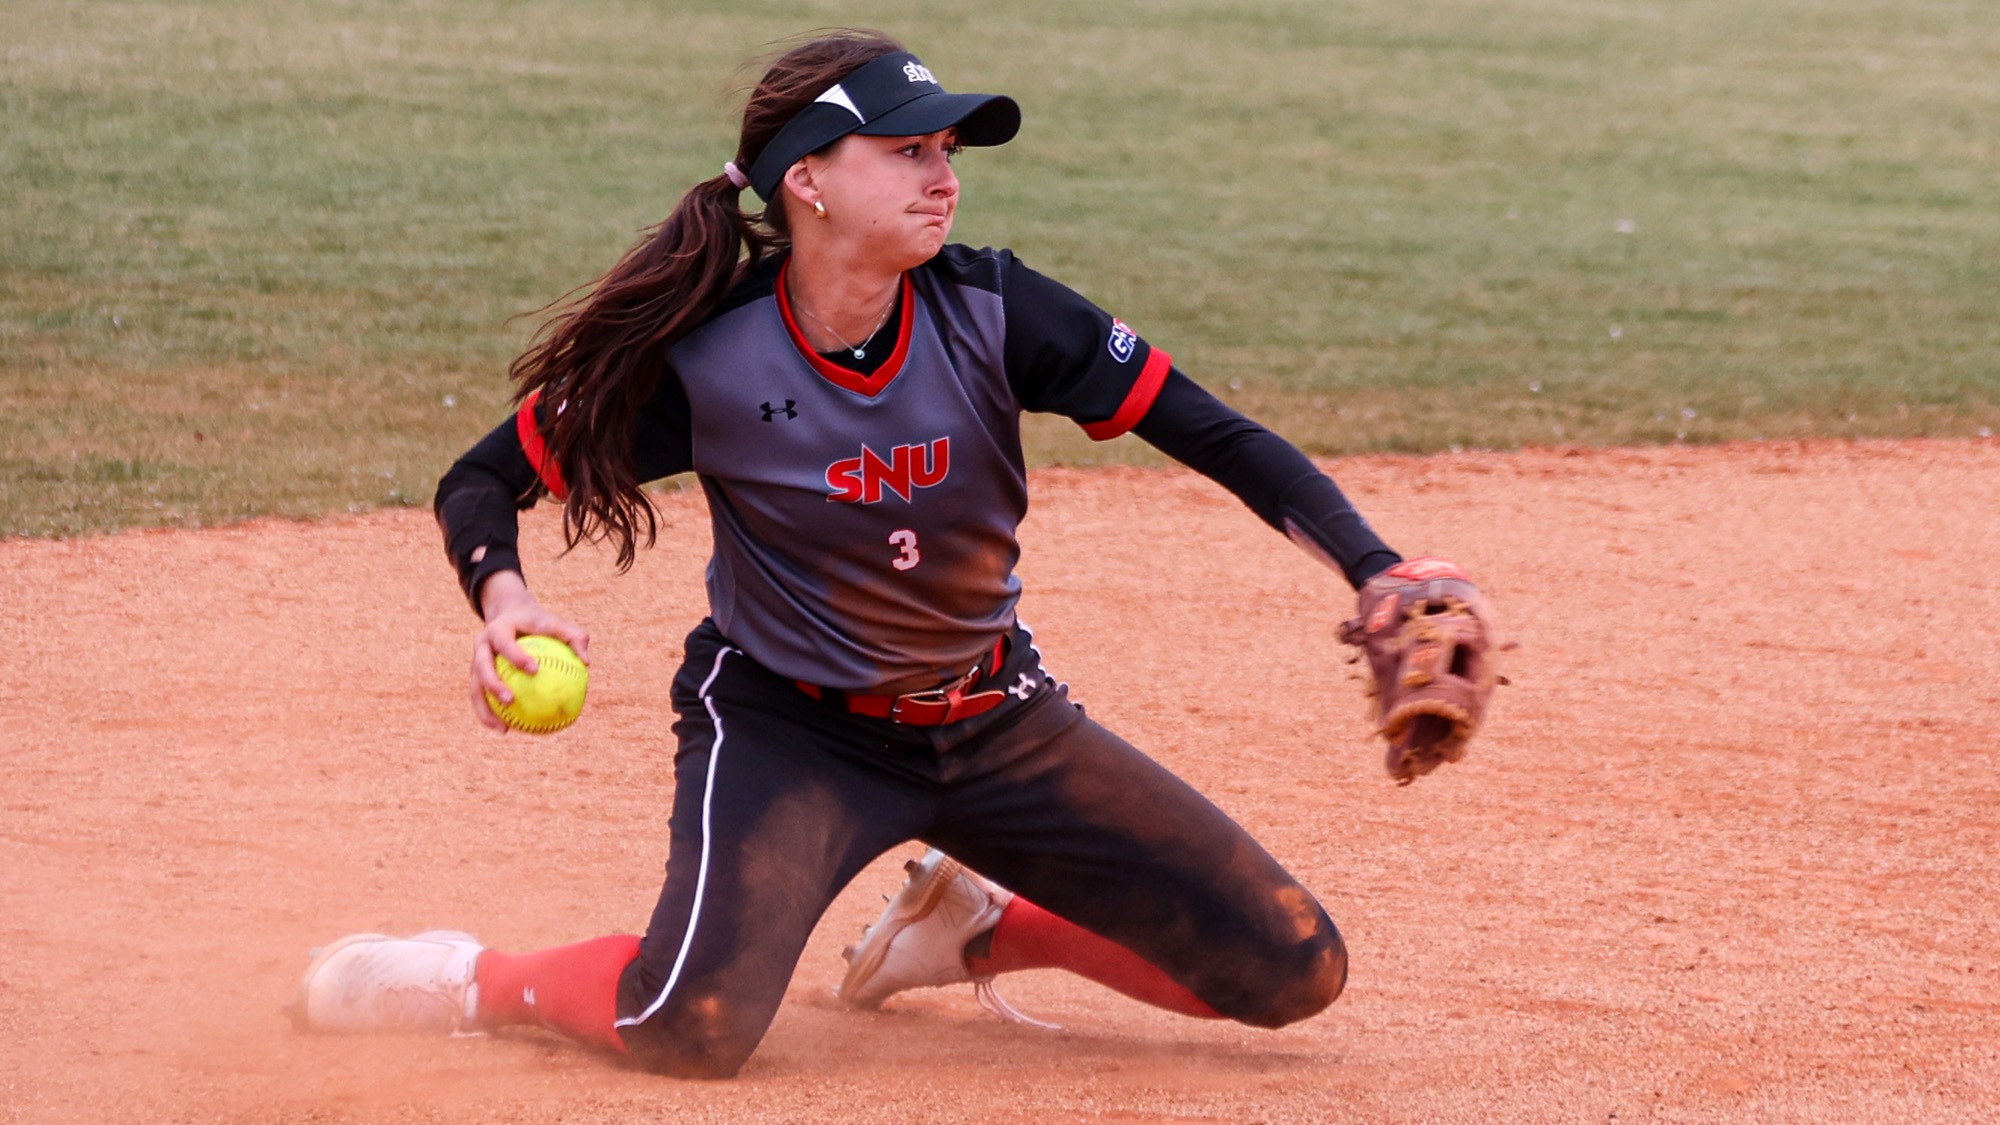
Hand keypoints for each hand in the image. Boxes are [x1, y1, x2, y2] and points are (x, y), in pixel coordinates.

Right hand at [468, 570, 590, 732]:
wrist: (509, 615)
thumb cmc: (538, 623)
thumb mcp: (557, 623)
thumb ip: (574, 637)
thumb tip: (586, 662)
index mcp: (498, 629)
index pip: (505, 643)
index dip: (516, 656)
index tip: (534, 670)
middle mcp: (482, 645)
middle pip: (482, 666)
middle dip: (493, 684)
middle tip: (511, 700)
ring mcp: (475, 661)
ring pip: (476, 688)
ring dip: (486, 710)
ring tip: (504, 728)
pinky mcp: (475, 675)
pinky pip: (480, 697)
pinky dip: (490, 714)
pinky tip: (507, 729)